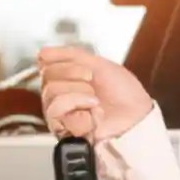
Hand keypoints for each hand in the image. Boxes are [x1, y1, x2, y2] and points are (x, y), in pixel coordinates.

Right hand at [37, 46, 152, 141]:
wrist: (136, 116)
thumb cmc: (124, 94)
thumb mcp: (98, 64)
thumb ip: (70, 55)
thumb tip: (43, 52)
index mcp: (67, 77)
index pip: (45, 61)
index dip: (64, 60)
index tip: (85, 65)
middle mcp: (60, 94)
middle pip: (47, 75)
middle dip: (74, 74)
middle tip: (92, 82)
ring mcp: (60, 112)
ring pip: (50, 91)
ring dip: (78, 92)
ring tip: (95, 100)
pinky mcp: (62, 128)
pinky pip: (55, 109)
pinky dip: (78, 105)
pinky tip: (92, 112)